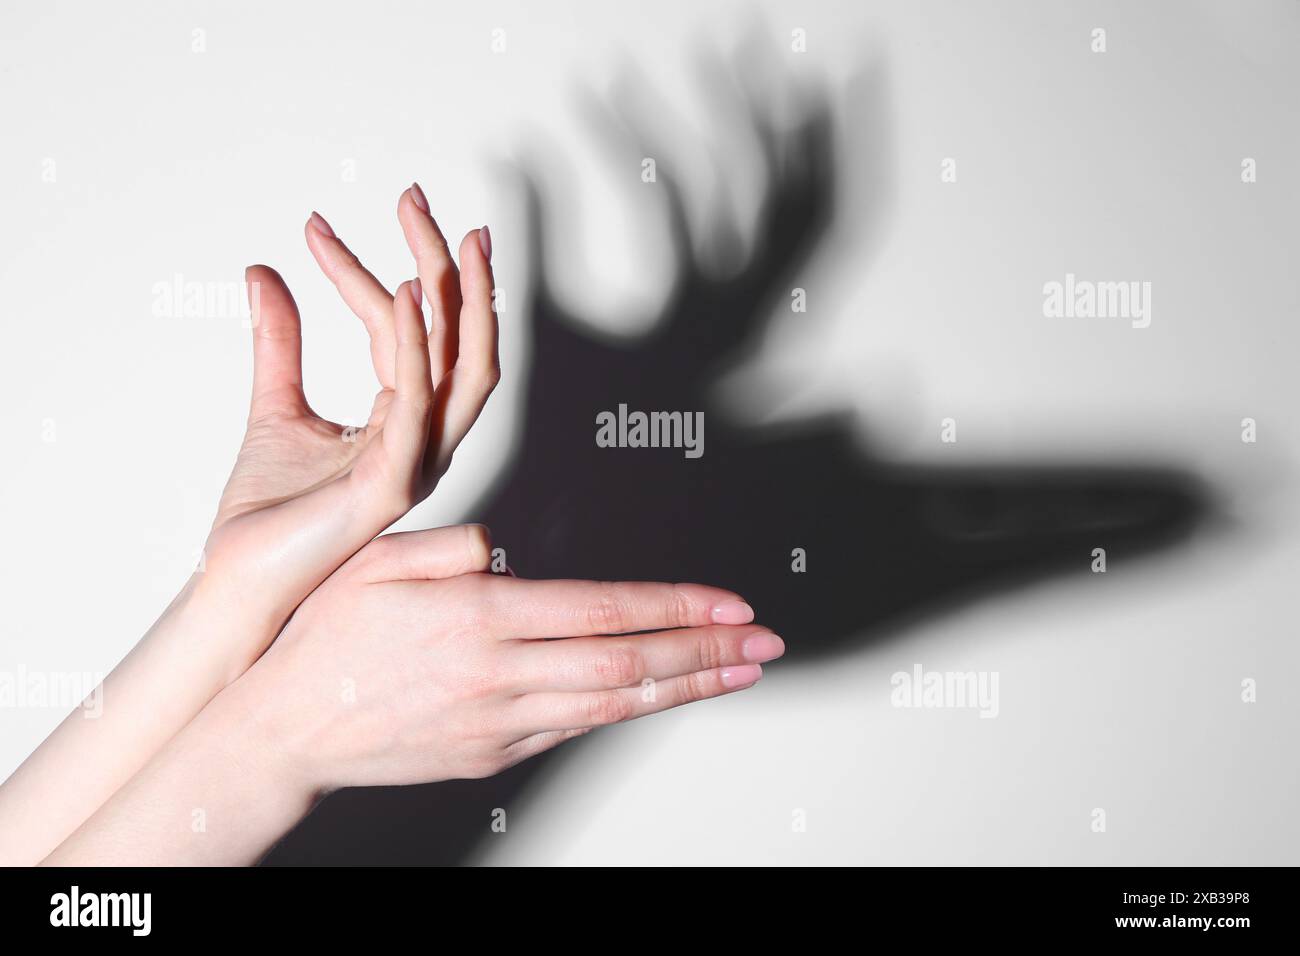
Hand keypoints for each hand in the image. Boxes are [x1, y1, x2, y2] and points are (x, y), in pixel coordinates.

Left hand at [203, 186, 498, 660]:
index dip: (371, 274)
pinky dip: (417, 347)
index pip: (407, 334)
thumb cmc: (265, 512)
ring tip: (424, 228)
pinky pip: (416, 404)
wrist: (238, 576)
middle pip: (461, 342)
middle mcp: (426, 440)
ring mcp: (418, 462)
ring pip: (462, 368)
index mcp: (407, 424)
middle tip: (414, 199)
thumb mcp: (275, 405)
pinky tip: (404, 293)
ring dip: (452, 293)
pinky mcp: (393, 484)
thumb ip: (280, 342)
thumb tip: (265, 271)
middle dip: (448, 265)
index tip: (319, 228)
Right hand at [248, 525, 784, 790]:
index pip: (604, 608)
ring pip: (613, 705)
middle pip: (627, 662)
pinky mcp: (491, 756)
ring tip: (738, 673)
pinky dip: (626, 711)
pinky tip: (659, 696)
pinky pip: (574, 729)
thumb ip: (453, 546)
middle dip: (706, 650)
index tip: (728, 601)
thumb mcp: (378, 562)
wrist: (284, 730)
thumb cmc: (325, 639)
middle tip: (765, 641)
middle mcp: (499, 675)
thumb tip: (504, 547)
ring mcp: (499, 724)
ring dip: (685, 688)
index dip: (676, 605)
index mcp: (479, 618)